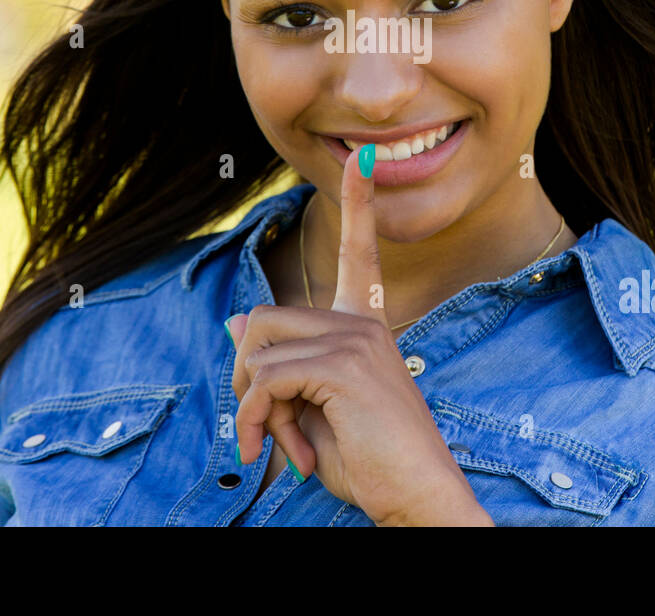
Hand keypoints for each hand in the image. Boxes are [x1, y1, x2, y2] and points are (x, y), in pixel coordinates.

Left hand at [226, 144, 492, 525]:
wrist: (418, 499)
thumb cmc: (371, 462)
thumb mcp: (312, 410)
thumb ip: (280, 366)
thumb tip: (235, 322)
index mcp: (366, 326)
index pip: (359, 253)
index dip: (360, 202)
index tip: (365, 156)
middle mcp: (364, 323)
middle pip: (263, 319)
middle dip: (246, 381)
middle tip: (267, 429)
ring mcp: (357, 339)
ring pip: (257, 348)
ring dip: (254, 408)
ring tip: (282, 445)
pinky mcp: (344, 365)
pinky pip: (265, 379)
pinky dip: (257, 421)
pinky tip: (285, 455)